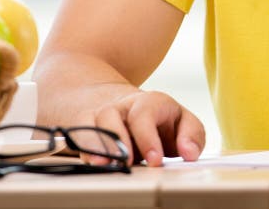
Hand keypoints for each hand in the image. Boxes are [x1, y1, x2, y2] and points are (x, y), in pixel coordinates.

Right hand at [75, 89, 204, 166]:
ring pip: (91, 124)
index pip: (145, 113)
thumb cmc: (160, 120)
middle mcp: (122, 106)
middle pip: (113, 115)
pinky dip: (82, 149)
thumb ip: (192, 135)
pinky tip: (92, 163)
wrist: (127, 106)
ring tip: (106, 165)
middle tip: (128, 163)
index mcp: (150, 102)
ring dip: (97, 146)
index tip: (155, 161)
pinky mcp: (84, 128)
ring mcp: (101, 116)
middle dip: (119, 140)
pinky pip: (77, 135)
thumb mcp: (182, 122)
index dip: (148, 138)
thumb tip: (189, 153)